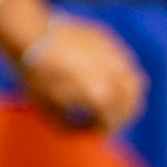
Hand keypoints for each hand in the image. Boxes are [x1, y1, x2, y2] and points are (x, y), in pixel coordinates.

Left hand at [0, 0, 144, 136]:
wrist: (30, 35)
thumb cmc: (36, 75)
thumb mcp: (49, 111)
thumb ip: (73, 127)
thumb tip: (88, 130)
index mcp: (99, 95)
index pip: (113, 120)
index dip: (106, 129)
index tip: (98, 131)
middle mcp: (112, 75)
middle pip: (132, 102)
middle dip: (124, 115)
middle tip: (112, 120)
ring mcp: (113, 55)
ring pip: (135, 80)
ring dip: (129, 95)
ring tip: (115, 100)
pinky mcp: (108, 40)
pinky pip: (125, 60)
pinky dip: (122, 74)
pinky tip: (108, 78)